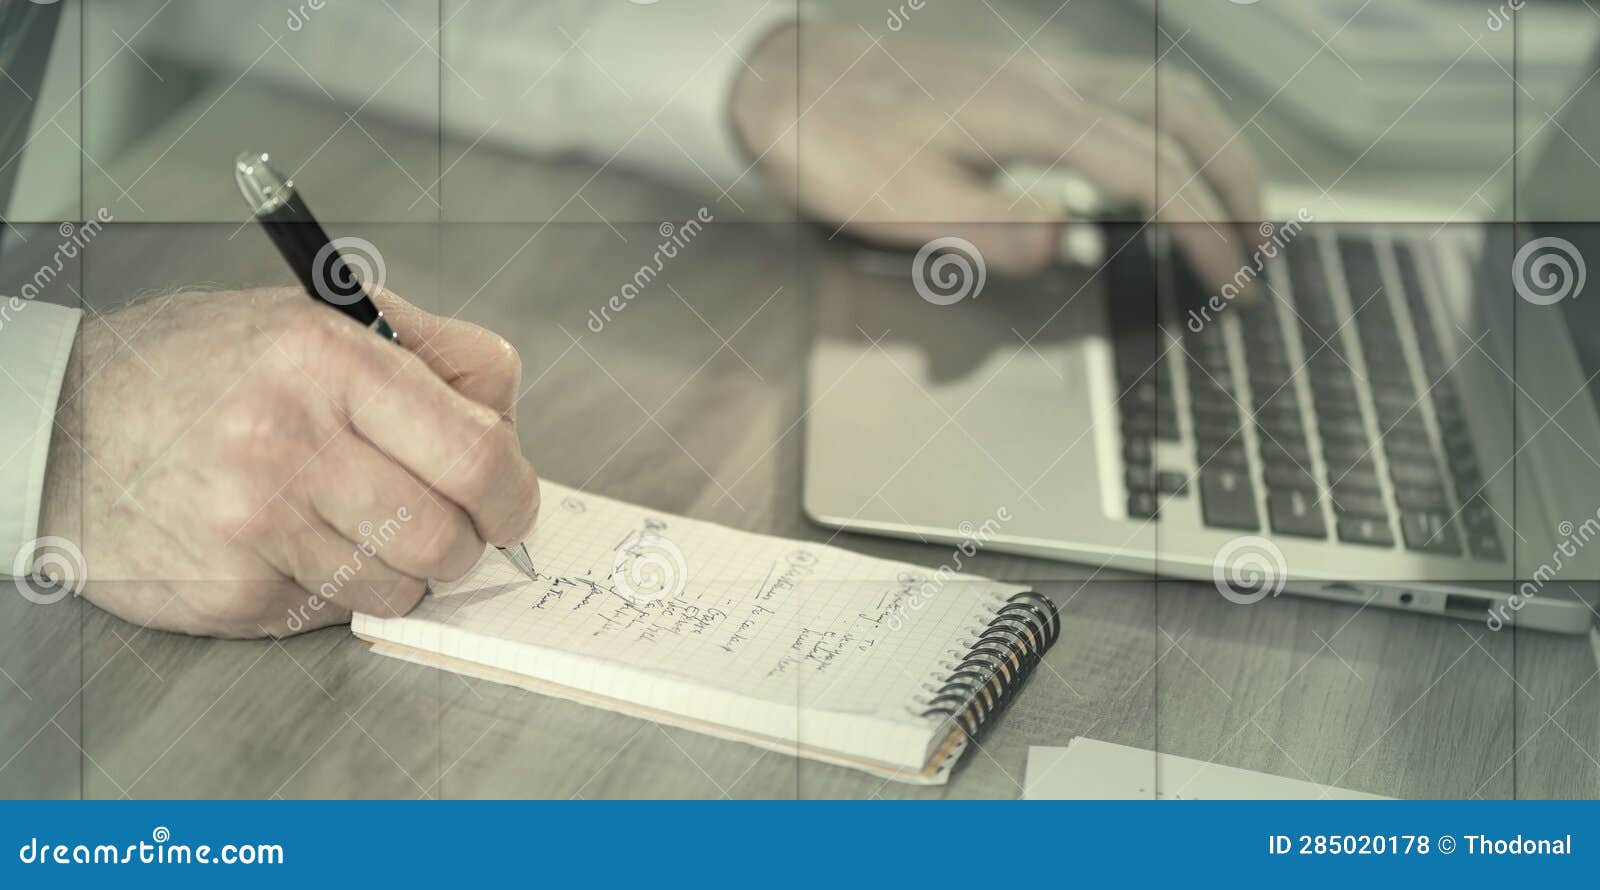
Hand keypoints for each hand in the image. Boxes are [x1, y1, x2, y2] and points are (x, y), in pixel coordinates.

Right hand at [38, 288, 539, 637]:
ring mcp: (256, 525)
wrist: (65, 427)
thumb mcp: (320, 318)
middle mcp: (288, 441)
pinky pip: (339, 612)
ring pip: (402, 586)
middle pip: (449, 535)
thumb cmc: (206, 369)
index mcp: (326, 359)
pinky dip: (340, 588)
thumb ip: (435, 354)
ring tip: (360, 524)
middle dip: (467, 540)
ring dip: (404, 569)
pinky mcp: (233, 593)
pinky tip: (300, 544)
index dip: (512, 491)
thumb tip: (510, 425)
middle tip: (447, 523)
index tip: (509, 501)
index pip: (478, 453)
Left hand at [731, 24, 1262, 285]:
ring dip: (1213, 155)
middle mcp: (1050, 80)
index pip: (1151, 171)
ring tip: (1235, 217)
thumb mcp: (897, 203)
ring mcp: (1040, 70)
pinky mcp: (1024, 76)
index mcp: (1030, 115)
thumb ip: (984, 228)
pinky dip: (1170, 137)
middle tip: (1260, 256)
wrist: (778, 80)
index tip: (1232, 284)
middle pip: (1183, 117)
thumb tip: (1059, 244)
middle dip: (1238, 186)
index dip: (1204, 230)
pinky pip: (1128, 96)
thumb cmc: (830, 142)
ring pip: (1164, 96)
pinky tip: (1158, 177)